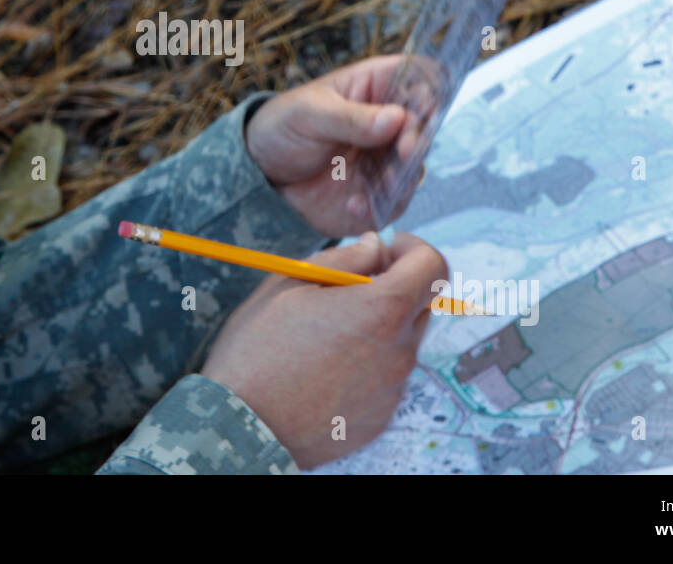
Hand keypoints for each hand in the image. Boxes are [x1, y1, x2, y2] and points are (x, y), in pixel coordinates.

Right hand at [201, 231, 446, 468]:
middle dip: (391, 289)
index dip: (412, 250)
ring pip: (400, 342)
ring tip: (324, 338)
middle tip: (343, 293)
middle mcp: (399, 351)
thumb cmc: (257, 350)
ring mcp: (393, 390)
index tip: (385, 251)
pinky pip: (385, 379)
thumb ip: (343, 258)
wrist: (240, 427)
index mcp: (381, 310)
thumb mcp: (290, 284)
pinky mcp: (381, 418)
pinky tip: (323, 371)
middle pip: (419, 304)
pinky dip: (366, 366)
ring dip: (376, 329)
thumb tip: (375, 246)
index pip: (432, 266)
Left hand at [245, 55, 437, 235]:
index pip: (419, 78)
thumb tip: (397, 118)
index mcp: (375, 88)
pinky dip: (379, 206)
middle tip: (403, 151)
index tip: (425, 106)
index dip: (430, 88)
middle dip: (417, 140)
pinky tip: (353, 205)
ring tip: (383, 184)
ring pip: (414, 168)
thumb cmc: (283, 127)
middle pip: (424, 127)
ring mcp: (386, 160)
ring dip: (403, 177)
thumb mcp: (308, 113)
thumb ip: (350, 117)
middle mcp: (389, 124)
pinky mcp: (377, 194)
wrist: (261, 173)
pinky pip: (393, 203)